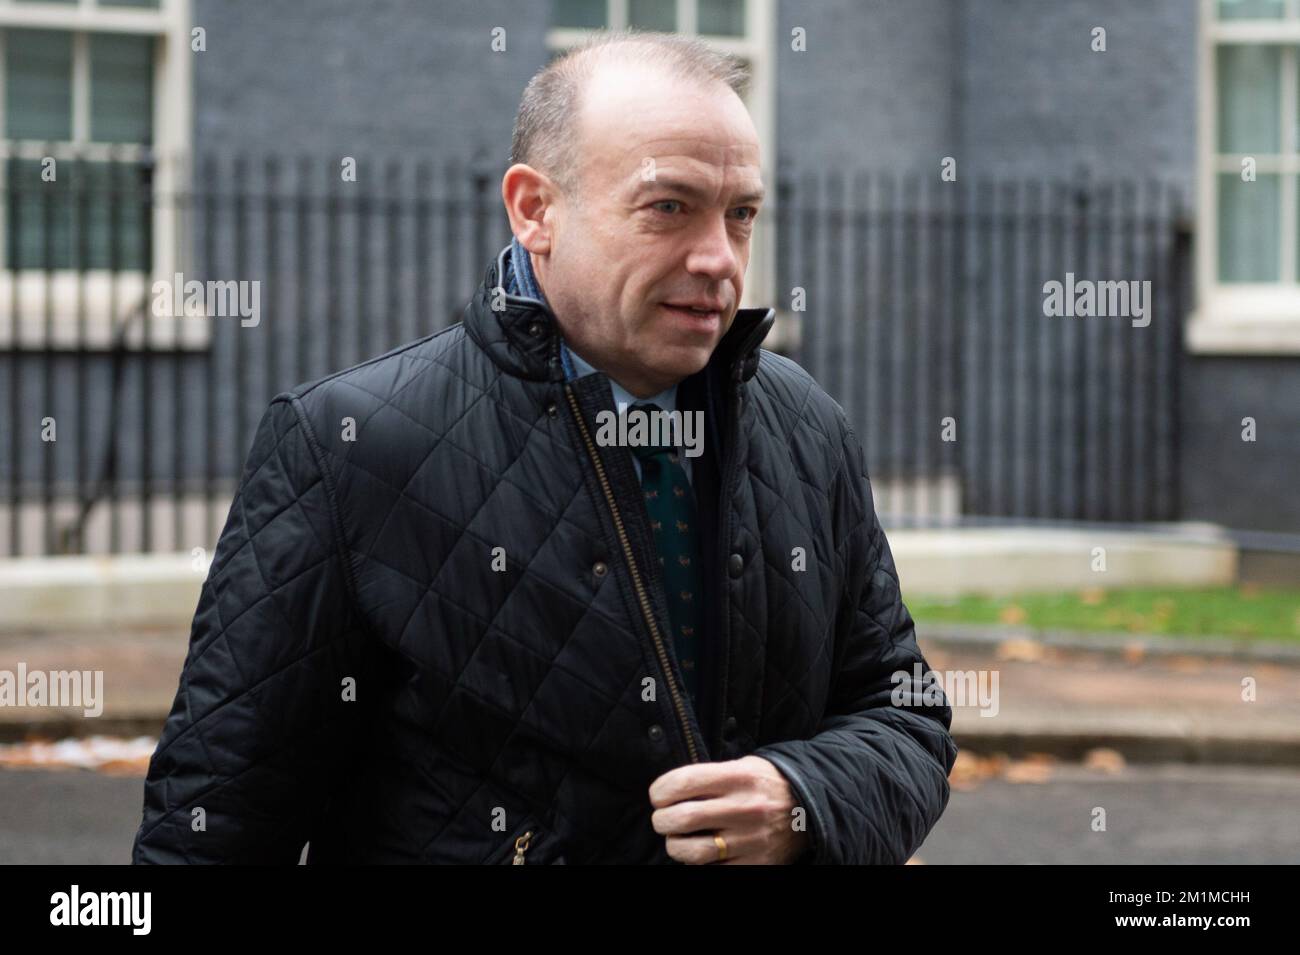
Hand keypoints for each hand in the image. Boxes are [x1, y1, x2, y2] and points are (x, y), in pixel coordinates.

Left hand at [648, 755, 809, 863]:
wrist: (809, 809)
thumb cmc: (765, 784)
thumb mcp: (741, 767)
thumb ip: (708, 777)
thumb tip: (667, 792)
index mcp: (738, 777)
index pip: (682, 783)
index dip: (660, 791)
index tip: (658, 796)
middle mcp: (744, 808)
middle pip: (681, 819)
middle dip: (661, 821)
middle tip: (663, 819)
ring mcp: (750, 840)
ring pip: (691, 852)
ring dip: (675, 846)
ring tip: (678, 839)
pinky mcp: (755, 865)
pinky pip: (712, 870)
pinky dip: (700, 863)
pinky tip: (703, 852)